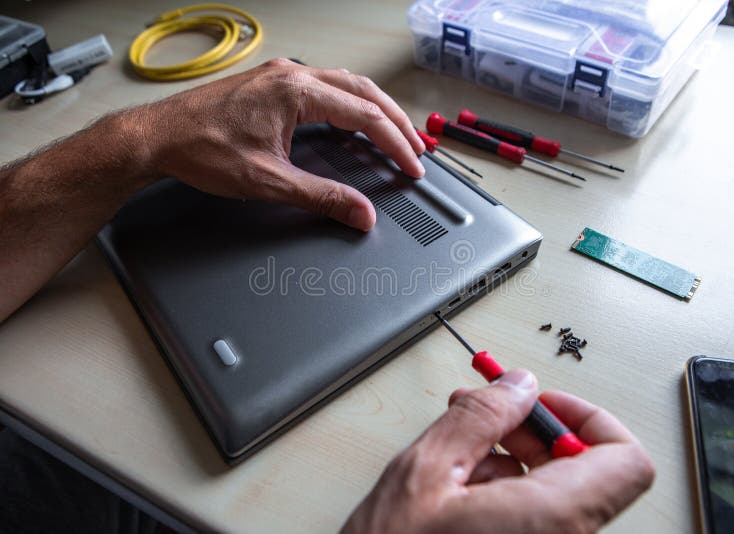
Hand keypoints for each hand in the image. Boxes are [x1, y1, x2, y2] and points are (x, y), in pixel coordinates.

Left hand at [138, 58, 425, 230]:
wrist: (158, 137)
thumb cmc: (202, 150)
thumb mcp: (268, 181)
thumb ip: (321, 196)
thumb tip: (360, 212)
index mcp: (296, 92)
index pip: (365, 116)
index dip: (396, 143)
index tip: (413, 164)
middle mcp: (292, 75)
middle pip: (364, 92)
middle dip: (395, 121)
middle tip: (417, 147)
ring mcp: (281, 76)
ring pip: (346, 84)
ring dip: (374, 110)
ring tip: (394, 134)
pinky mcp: (271, 83)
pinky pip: (324, 86)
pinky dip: (349, 104)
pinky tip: (350, 121)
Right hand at [342, 369, 654, 533]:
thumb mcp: (427, 471)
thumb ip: (481, 418)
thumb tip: (517, 386)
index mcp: (552, 519)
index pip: (626, 461)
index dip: (588, 418)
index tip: (540, 402)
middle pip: (586, 468)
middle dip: (532, 431)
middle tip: (487, 413)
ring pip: (552, 490)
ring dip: (507, 458)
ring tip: (454, 453)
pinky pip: (532, 513)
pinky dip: (499, 488)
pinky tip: (453, 486)